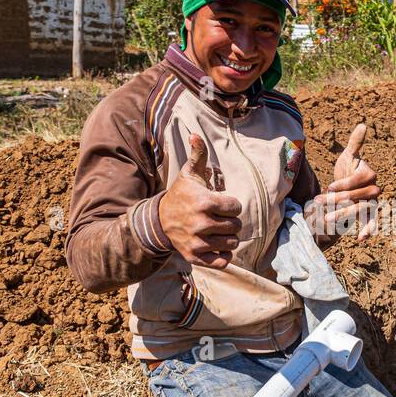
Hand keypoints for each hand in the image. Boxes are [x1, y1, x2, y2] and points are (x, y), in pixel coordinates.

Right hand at [158, 134, 242, 268]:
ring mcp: (197, 242)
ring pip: (232, 244)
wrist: (159, 220)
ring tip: (218, 231)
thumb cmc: (181, 194)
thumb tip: (195, 135)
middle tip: (219, 218)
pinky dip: (224, 256)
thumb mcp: (189, 174)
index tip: (221, 204)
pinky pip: (222, 262)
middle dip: (231, 221)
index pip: (236, 208)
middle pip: (236, 226)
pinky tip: (217, 246)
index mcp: (204, 202)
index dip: (231, 205)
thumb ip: (198, 155)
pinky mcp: (195, 257)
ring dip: (229, 238)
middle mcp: (201, 224)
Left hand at [312, 123, 379, 240]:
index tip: (327, 186)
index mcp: (370, 174)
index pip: (357, 180)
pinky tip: (360, 239)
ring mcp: (372, 203)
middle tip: (318, 202)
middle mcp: (374, 189)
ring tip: (327, 220)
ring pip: (359, 210)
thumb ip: (355, 142)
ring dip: (344, 215)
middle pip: (356, 196)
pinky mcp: (369, 214)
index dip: (343, 184)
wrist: (350, 185)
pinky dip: (368, 230)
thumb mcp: (349, 155)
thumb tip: (363, 124)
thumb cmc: (348, 168)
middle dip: (337, 200)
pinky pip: (371, 223)